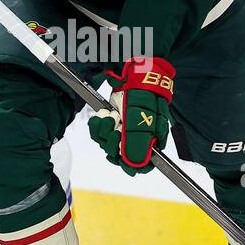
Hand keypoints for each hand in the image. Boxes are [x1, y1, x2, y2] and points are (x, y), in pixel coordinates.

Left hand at [87, 57, 174, 174]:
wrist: (137, 78)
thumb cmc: (146, 99)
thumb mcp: (145, 122)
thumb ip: (139, 144)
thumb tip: (135, 166)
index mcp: (147, 143)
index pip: (139, 166)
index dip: (129, 165)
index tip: (122, 157)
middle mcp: (133, 140)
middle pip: (118, 157)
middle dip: (113, 143)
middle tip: (116, 129)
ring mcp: (120, 131)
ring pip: (105, 145)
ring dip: (105, 131)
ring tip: (112, 116)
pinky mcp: (108, 123)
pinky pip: (97, 133)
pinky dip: (97, 125)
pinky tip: (102, 116)